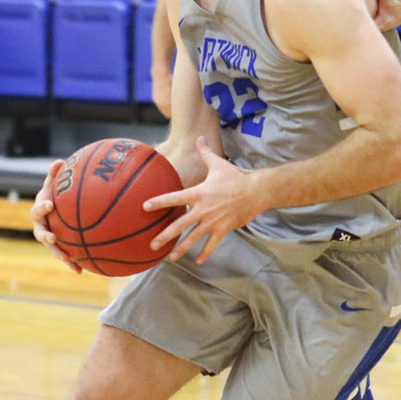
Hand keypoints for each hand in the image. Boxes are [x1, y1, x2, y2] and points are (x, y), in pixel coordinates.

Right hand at [30, 160, 82, 272]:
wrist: (55, 209)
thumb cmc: (56, 193)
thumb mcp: (54, 184)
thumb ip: (55, 174)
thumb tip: (59, 161)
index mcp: (40, 211)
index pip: (38, 209)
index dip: (42, 207)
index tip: (50, 204)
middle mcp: (41, 226)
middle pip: (40, 233)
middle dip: (45, 236)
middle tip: (53, 238)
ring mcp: (49, 238)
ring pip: (51, 249)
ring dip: (59, 255)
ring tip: (68, 260)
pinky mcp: (58, 247)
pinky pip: (64, 256)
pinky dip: (71, 263)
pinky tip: (81, 271)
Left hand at [144, 137, 259, 263]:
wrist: (256, 191)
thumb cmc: (236, 177)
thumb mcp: (218, 164)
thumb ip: (205, 152)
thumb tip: (200, 137)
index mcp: (199, 193)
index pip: (174, 197)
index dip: (159, 202)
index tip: (144, 207)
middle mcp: (203, 209)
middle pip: (180, 224)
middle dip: (165, 235)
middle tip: (152, 244)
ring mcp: (213, 221)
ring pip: (193, 238)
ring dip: (181, 248)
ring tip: (170, 257)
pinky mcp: (223, 229)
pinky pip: (212, 244)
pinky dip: (205, 253)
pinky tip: (198, 261)